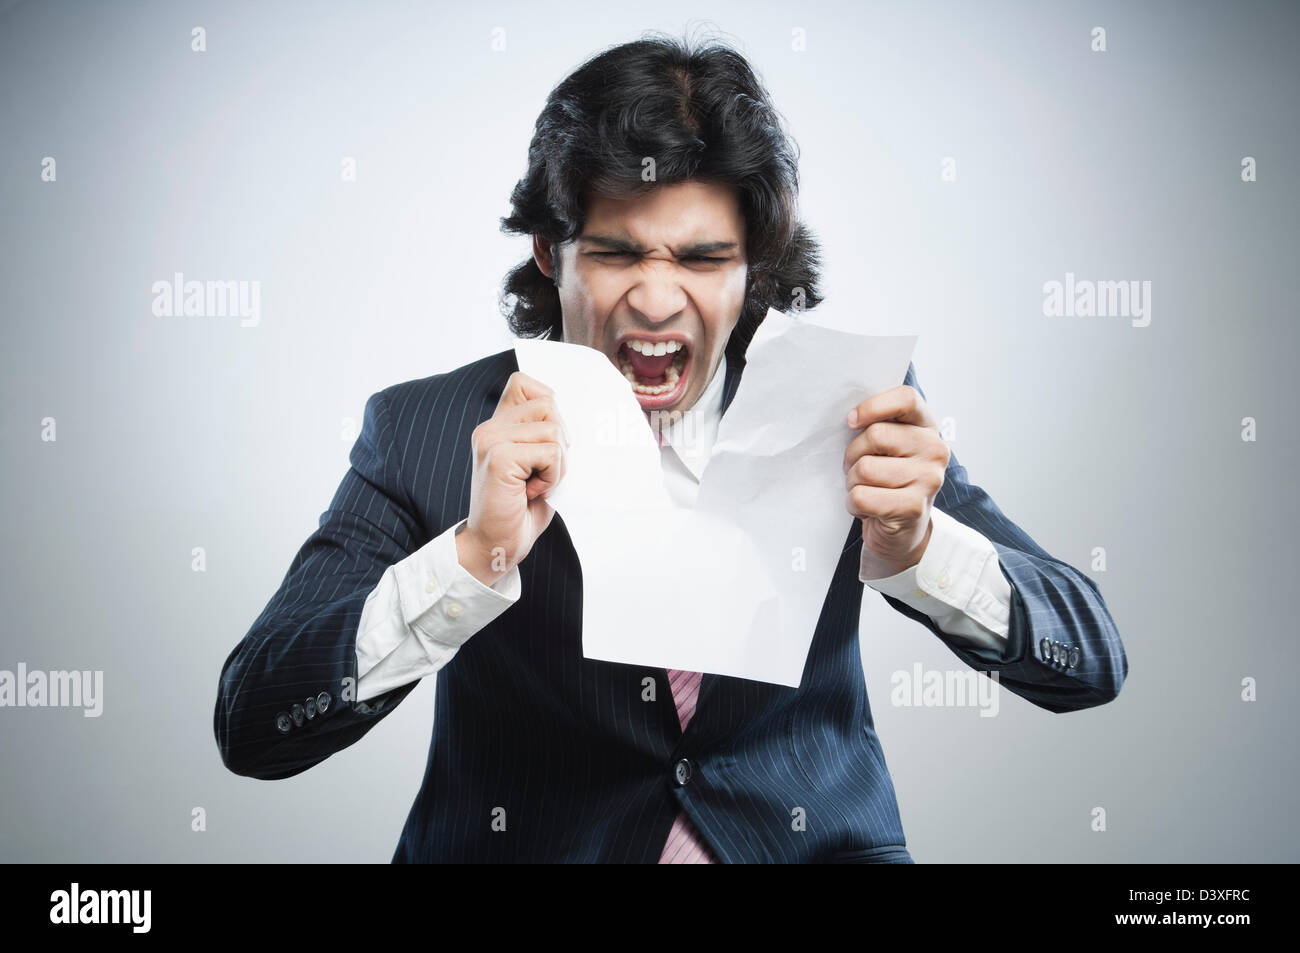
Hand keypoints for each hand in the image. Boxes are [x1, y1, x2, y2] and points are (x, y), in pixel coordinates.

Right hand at [458, 372, 568, 584]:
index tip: (548, 443)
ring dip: (558, 465)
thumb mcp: (539, 464)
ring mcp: (491, 440)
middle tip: (542, 473)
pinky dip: (552, 477)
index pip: (524, 383)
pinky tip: (530, 492)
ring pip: (554, 431)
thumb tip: (575, 412)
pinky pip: (551, 453)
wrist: (496, 545)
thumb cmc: (522, 509)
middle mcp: (490, 427)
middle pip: (550, 405)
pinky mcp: (498, 458)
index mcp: (497, 425)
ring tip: (536, 485)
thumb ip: (546, 434)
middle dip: (560, 443)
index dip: (549, 405)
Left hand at [843, 384, 948, 575]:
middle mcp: (935, 450)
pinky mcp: (913, 507)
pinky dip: (853, 504)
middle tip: (858, 470)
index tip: (852, 421)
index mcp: (927, 427)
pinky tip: (868, 508)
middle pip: (875, 435)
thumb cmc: (889, 480)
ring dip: (853, 482)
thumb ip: (878, 425)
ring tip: (866, 490)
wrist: (903, 531)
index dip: (873, 406)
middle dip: (853, 455)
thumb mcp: (890, 447)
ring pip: (864, 468)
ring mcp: (928, 480)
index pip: (906, 398)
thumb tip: (851, 417)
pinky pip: (861, 496)